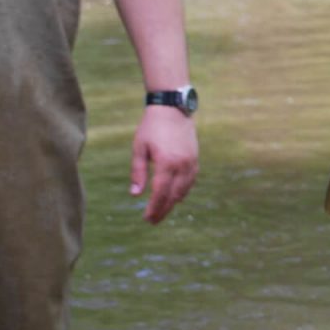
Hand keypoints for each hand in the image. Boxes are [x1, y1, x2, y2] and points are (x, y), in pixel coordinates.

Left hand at [130, 105, 198, 223]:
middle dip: (163, 210)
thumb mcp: (139, 148)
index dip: (154, 208)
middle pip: (174, 195)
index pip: (160, 193)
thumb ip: (138, 172)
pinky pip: (191, 180)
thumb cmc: (151, 127)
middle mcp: (182, 164)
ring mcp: (191, 161)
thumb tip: (135, 194)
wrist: (173, 108)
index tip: (146, 218)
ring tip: (162, 210)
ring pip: (185, 190)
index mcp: (166, 162)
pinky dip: (183, 191)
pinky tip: (175, 196)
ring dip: (174, 202)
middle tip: (153, 221)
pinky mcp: (195, 158)